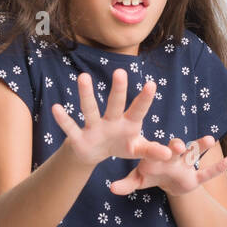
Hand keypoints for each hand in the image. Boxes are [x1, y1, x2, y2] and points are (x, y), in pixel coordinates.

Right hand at [50, 70, 174, 167]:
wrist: (96, 153)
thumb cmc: (121, 145)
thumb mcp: (137, 149)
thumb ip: (151, 150)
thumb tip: (170, 154)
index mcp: (128, 124)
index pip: (138, 110)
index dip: (144, 99)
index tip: (152, 84)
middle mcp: (111, 121)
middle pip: (115, 104)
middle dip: (118, 90)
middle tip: (120, 72)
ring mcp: (94, 127)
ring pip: (90, 109)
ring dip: (86, 95)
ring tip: (83, 77)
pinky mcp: (79, 137)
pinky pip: (70, 128)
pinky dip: (63, 120)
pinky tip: (56, 108)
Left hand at [108, 136, 226, 195]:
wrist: (164, 182)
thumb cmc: (149, 175)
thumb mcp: (137, 180)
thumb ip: (125, 184)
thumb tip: (111, 188)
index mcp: (155, 155)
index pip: (155, 150)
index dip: (158, 150)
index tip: (160, 150)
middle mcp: (172, 155)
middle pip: (174, 147)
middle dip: (177, 146)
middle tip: (178, 145)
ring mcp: (185, 164)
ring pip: (193, 153)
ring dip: (200, 146)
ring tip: (210, 139)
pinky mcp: (194, 176)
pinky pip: (207, 172)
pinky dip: (219, 167)